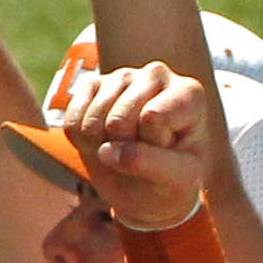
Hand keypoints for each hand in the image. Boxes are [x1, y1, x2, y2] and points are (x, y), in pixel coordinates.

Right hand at [58, 62, 213, 227]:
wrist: (149, 186)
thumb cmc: (172, 178)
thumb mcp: (178, 178)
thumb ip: (152, 163)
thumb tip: (107, 151)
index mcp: (189, 93)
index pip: (154, 119)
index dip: (155, 145)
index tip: (170, 150)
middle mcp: (156, 75)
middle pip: (120, 119)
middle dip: (126, 148)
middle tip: (143, 153)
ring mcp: (122, 76)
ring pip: (94, 120)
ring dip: (103, 148)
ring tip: (125, 148)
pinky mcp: (91, 85)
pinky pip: (73, 121)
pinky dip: (83, 143)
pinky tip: (104, 141)